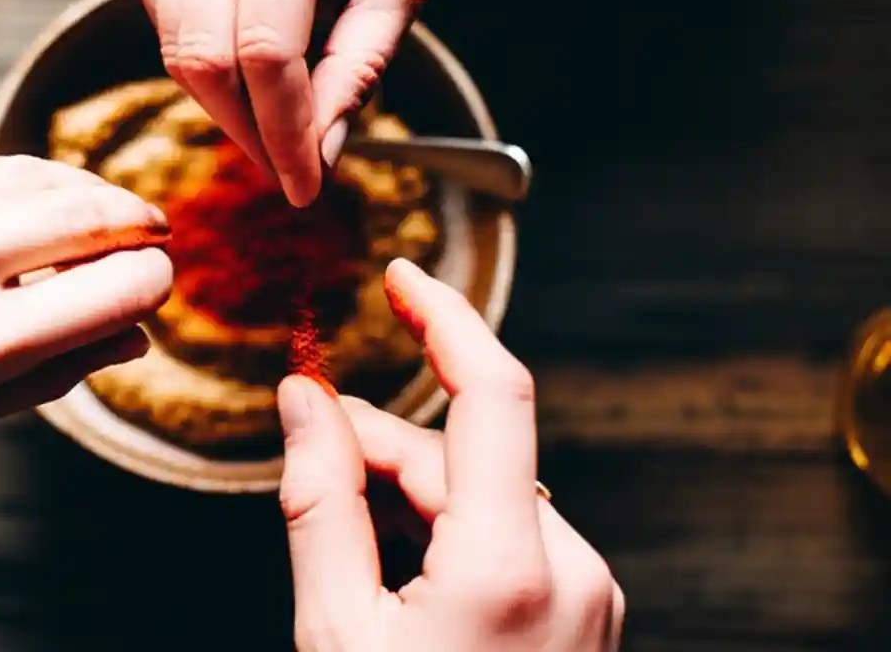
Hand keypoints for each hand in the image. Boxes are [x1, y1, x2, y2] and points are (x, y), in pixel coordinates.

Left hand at [0, 119, 172, 446]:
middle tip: (145, 232)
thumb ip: (59, 372)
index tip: (152, 277)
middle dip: (134, 224)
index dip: (153, 279)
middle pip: (94, 214)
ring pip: (38, 174)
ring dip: (72, 196)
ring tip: (77, 216)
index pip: (125, 286)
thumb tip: (138, 331)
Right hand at [121, 0, 427, 206]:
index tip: (305, 187)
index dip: (282, 132)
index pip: (264, 50)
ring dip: (228, 107)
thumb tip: (320, 150)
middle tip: (289, 165)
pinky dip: (206, 64)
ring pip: (175, 52)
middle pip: (205, 61)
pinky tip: (245, 59)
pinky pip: (161, 25)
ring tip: (276, 111)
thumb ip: (363, 57)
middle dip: (250, 133)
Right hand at [276, 259, 624, 650]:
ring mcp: (589, 595)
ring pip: (485, 493)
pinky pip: (512, 536)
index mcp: (508, 570)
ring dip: (413, 498)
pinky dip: (450, 533)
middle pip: (465, 454)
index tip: (402, 278)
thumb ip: (319, 505)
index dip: (443, 318)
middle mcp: (571, 572)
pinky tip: (403, 572)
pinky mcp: (586, 611)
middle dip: (381, 451)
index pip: (492, 392)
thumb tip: (305, 401)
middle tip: (312, 469)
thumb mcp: (335, 633)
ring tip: (357, 554)